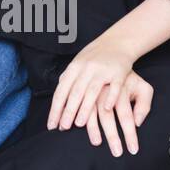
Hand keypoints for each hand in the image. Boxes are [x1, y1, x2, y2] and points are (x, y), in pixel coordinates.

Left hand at [48, 35, 151, 156]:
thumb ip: (68, 81)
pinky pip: (114, 86)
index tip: (51, 124)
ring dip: (84, 108)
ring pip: (91, 91)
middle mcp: (85, 69)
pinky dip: (110, 97)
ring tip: (78, 124)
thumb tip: (57, 100)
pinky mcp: (118, 72)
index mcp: (73, 68)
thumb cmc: (94, 58)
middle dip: (67, 111)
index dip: (55, 108)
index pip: (61, 91)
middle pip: (74, 93)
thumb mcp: (77, 65)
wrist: (116, 42)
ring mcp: (101, 70)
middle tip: (63, 127)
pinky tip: (106, 109)